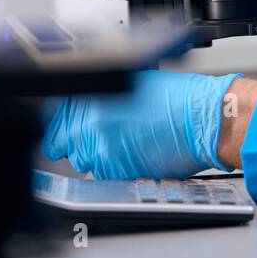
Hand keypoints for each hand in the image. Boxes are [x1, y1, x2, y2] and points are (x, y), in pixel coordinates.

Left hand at [43, 70, 240, 179]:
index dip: (60, 123)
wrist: (204, 118)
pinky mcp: (117, 171)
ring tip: (124, 144)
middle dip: (76, 141)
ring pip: (82, 161)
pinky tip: (135, 154)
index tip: (65, 127)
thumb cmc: (178, 99)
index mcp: (92, 97)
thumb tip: (82, 107)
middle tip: (100, 137)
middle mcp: (90, 123)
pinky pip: (104, 176)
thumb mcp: (131, 81)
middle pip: (60, 143)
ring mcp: (102, 149)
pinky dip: (116, 169)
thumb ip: (99, 96)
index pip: (53, 116)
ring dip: (96, 155)